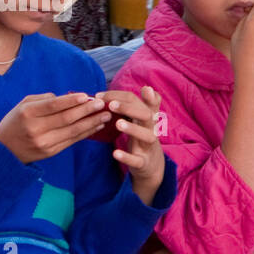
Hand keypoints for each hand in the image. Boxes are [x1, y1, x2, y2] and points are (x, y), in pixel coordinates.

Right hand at [0, 92, 110, 163]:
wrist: (4, 150)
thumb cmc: (16, 122)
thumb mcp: (23, 105)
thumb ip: (44, 100)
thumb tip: (69, 97)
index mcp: (28, 113)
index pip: (53, 106)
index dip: (71, 100)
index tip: (87, 95)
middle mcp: (36, 129)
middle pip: (66, 118)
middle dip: (87, 110)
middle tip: (101, 104)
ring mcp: (44, 142)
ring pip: (73, 131)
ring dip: (92, 123)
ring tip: (105, 115)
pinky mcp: (51, 152)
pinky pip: (72, 140)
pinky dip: (86, 133)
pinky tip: (96, 126)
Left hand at [98, 87, 166, 204]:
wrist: (152, 166)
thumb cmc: (144, 139)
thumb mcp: (146, 122)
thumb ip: (146, 105)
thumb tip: (148, 87)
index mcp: (148, 118)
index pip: (137, 101)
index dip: (120, 97)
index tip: (100, 96)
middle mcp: (151, 130)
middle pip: (147, 115)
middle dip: (130, 108)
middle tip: (112, 105)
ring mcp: (148, 147)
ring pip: (147, 136)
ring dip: (133, 129)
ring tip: (118, 124)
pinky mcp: (144, 163)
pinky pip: (137, 160)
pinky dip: (127, 157)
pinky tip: (115, 153)